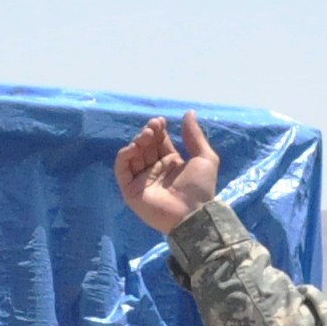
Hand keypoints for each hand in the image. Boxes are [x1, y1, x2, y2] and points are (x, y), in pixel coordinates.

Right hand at [113, 113, 218, 232]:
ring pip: (133, 155)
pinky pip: (122, 170)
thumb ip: (194, 135)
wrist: (192, 213)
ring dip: (137, 142)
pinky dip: (124, 156)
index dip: (158, 130)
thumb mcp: (204, 157)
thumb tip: (188, 112)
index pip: (159, 142)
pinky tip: (133, 147)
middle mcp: (155, 170)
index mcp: (171, 163)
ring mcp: (142, 180)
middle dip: (148, 133)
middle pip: (145, 146)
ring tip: (146, 136)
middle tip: (153, 127)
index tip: (160, 122)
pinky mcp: (131, 190)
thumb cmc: (200, 187)